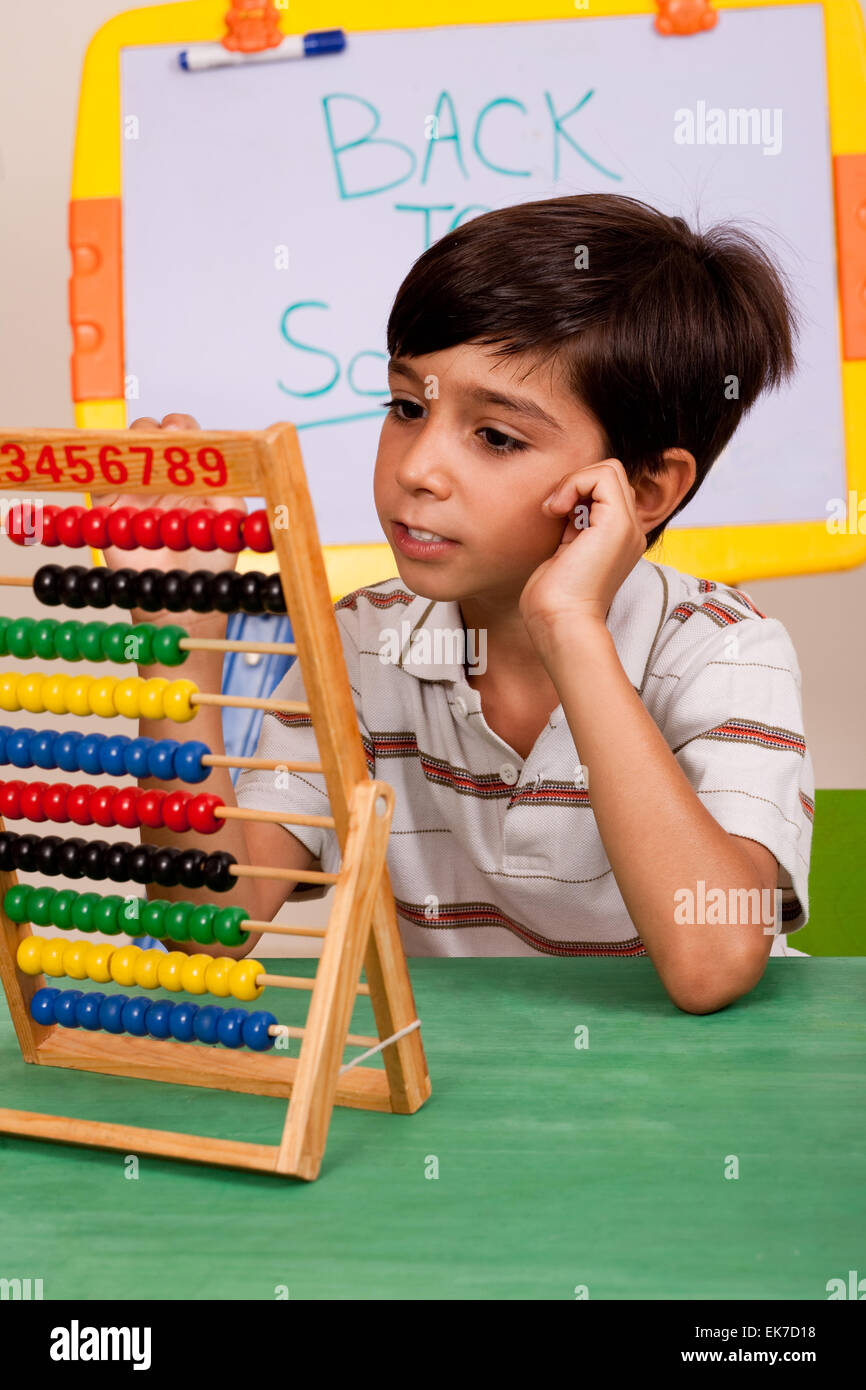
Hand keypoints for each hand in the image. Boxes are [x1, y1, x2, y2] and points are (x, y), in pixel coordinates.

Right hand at [91, 413, 247, 627]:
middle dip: (154, 430)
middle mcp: (160, 475)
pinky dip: (105, 472)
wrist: (179, 600)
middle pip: (148, 431)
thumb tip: (235, 460)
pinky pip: (99, 480)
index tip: (181, 429)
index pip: (183, 432)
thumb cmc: (208, 562)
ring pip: (123, 448)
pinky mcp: (109, 507)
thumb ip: (230, 487)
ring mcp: (134, 488)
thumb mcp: (230, 519)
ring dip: (131, 445)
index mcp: (191, 471)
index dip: (181, 425)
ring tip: (146, 463)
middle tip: (162, 441)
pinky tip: (121, 475)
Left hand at [519, 457, 646, 642]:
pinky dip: (574, 483)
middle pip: (611, 475)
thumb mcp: (563, 554)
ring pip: (610, 469)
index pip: (607, 490)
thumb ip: (571, 529)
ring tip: (556, 509)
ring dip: (574, 480)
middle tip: (554, 510)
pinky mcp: (617, 524)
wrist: (560, 623)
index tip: (554, 514)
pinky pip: (603, 475)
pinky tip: (557, 510)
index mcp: (618, 540)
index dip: (578, 491)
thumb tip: (562, 503)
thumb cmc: (553, 600)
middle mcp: (630, 532)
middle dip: (576, 481)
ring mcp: (628, 527)